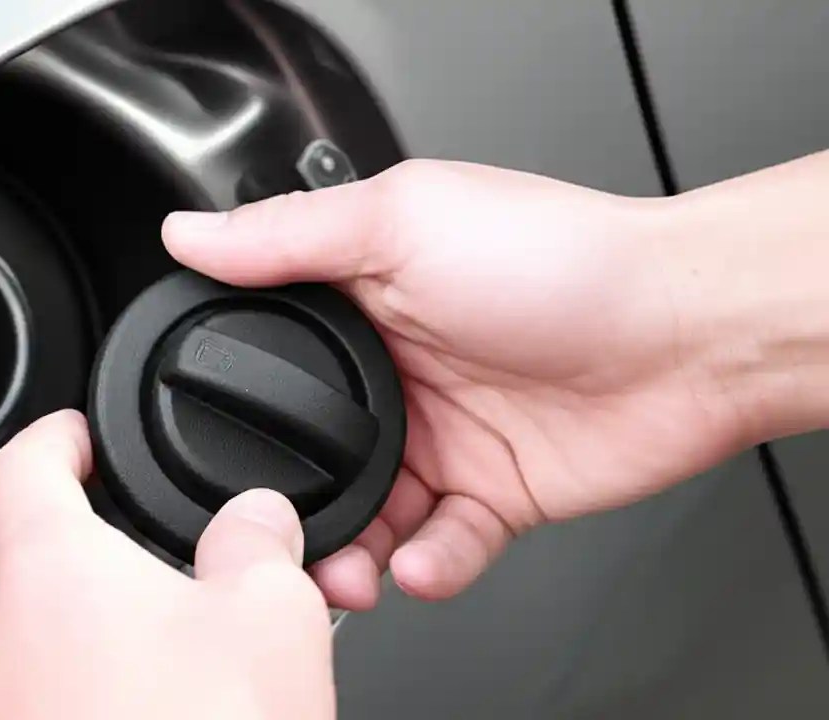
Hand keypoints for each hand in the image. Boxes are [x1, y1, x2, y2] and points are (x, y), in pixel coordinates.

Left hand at [0, 410, 334, 719]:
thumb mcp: (271, 616)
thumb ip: (260, 540)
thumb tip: (260, 519)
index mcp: (48, 567)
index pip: (21, 460)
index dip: (57, 435)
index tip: (81, 436)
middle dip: (35, 510)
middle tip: (96, 514)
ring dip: (38, 596)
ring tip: (117, 611)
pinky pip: (3, 690)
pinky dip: (43, 668)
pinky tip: (111, 693)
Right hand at [163, 160, 745, 607]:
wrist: (686, 332)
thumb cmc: (557, 260)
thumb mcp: (399, 222)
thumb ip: (286, 238)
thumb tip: (190, 235)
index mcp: (362, 302)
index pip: (272, 359)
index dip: (241, 401)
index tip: (219, 445)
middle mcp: (396, 373)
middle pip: (312, 455)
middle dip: (292, 506)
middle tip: (281, 534)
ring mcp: (443, 438)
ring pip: (368, 517)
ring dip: (351, 555)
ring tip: (349, 572)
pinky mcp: (492, 494)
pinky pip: (441, 547)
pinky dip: (427, 566)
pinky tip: (420, 561)